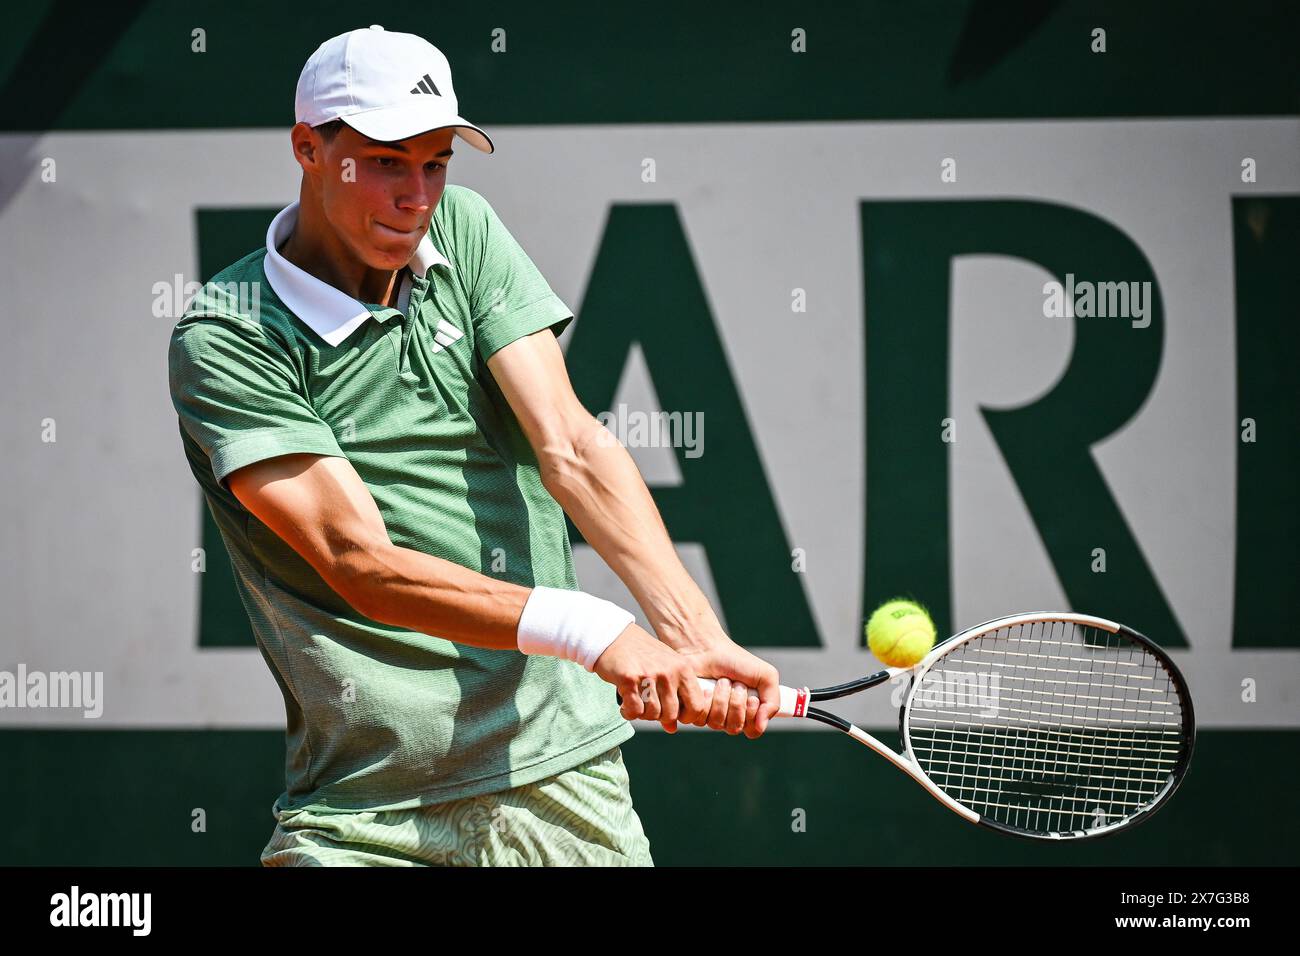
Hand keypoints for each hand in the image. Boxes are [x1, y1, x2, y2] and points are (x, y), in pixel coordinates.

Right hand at [592, 624, 708, 732]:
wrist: (614, 637)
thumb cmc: (641, 655)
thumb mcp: (664, 671)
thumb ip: (673, 697)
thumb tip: (672, 729)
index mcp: (683, 668)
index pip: (697, 706)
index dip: (686, 717)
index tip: (673, 715)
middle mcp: (669, 672)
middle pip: (671, 714)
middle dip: (659, 717)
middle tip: (649, 707)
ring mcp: (650, 675)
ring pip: (652, 714)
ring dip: (642, 714)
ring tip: (636, 702)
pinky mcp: (629, 679)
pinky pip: (634, 711)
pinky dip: (628, 712)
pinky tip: (626, 703)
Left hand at [675, 640, 780, 738]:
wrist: (707, 649)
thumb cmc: (735, 660)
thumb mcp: (765, 676)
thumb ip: (773, 702)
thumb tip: (762, 726)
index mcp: (747, 711)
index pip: (753, 730)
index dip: (752, 716)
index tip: (752, 698)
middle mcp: (729, 716)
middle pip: (735, 728)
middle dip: (737, 704)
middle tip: (736, 685)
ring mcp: (711, 715)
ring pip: (717, 724)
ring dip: (722, 699)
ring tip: (722, 681)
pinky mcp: (693, 712)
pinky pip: (701, 719)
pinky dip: (707, 700)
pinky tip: (707, 687)